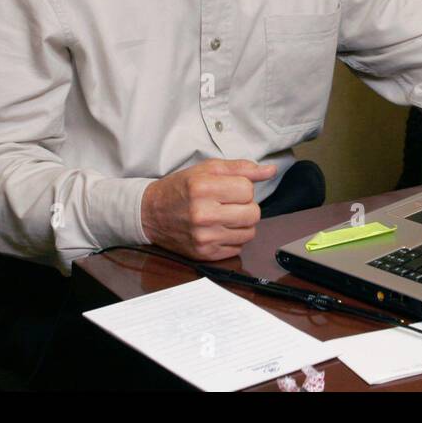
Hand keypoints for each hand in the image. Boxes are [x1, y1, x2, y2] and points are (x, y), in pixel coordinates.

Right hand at [140, 158, 277, 260]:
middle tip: (229, 203)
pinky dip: (233, 238)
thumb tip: (270, 171)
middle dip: (246, 206)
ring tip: (224, 216)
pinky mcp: (204, 253)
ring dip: (242, 224)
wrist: (150, 213)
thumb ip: (241, 168)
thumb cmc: (181, 188)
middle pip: (253, 213)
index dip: (242, 188)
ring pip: (249, 232)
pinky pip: (238, 248)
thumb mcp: (208, 169)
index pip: (247, 189)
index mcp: (203, 188)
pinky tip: (218, 229)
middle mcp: (203, 214)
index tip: (228, 189)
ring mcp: (204, 237)